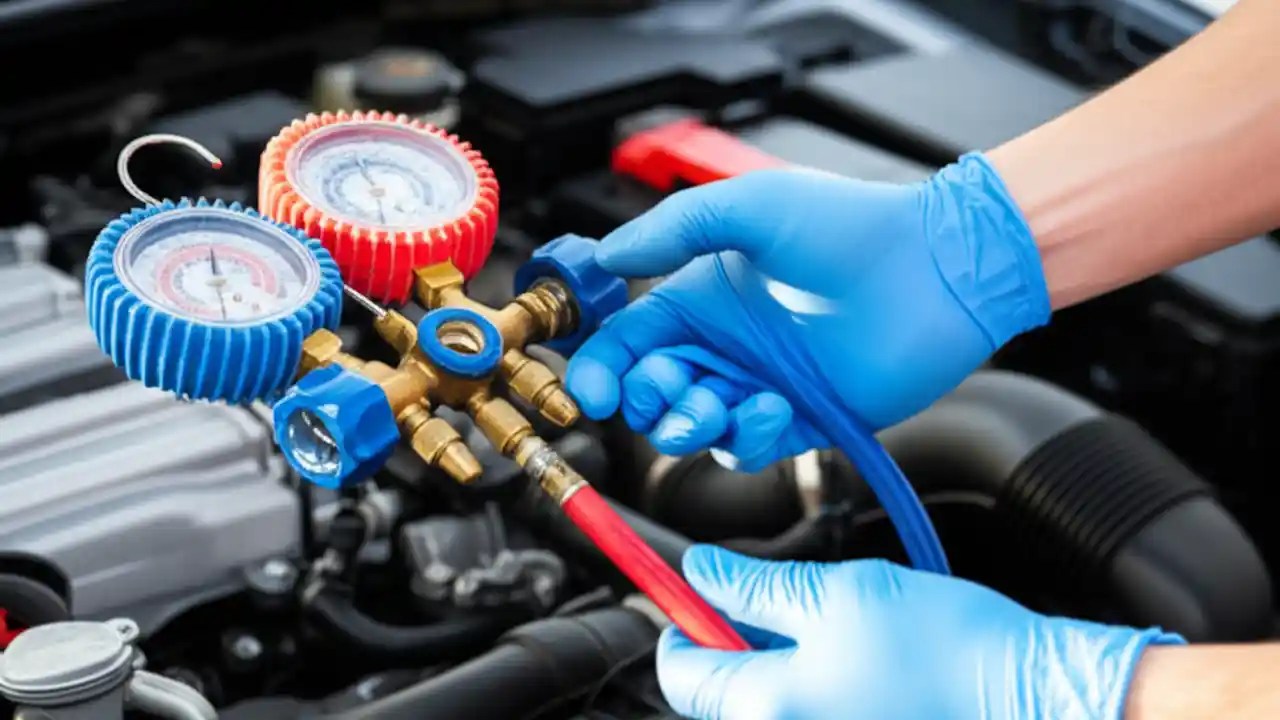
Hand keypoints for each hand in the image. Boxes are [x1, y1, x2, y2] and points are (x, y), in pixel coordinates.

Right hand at [565, 155, 1050, 471]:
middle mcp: (727, 346)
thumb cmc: (850, 226)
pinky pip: (750, 447)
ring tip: (709, 405)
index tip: (592, 390)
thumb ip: (672, 231)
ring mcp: (761, 384)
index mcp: (705, 298)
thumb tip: (606, 255)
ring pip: (695, 428)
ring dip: (688, 425)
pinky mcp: (802, 420)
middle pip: (654, 394)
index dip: (604, 368)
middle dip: (645, 401)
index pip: (631, 342)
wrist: (937, 267)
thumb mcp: (749, 208)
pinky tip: (768, 406)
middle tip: (663, 388)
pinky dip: (745, 437)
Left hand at [658, 545, 1182, 719]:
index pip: (682, 674)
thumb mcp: (835, 593)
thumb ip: (754, 587)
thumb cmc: (944, 644)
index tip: (690, 597)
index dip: (679, 628)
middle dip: (729, 644)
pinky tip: (849, 658)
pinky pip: (808, 716)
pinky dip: (810, 686)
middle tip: (765, 601)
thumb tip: (698, 574)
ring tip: (822, 625)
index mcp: (769, 707)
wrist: (1031, 693)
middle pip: (720, 696)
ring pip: (766, 705)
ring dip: (772, 664)